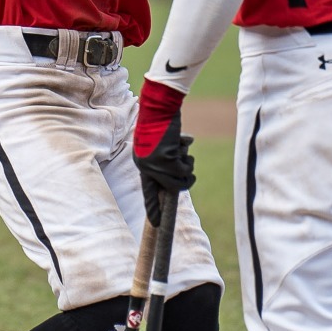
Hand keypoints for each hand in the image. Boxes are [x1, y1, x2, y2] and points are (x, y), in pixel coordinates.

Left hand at [133, 80, 193, 226]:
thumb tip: (181, 173)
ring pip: (181, 180)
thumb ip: (164, 159)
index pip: (147, 192)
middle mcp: (146, 168)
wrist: (159, 107)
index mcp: (142, 165)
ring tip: (184, 151)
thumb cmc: (160, 122)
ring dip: (188, 167)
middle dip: (184, 180)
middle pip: (171, 188)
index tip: (156, 224)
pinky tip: (183, 143)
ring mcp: (156, 165)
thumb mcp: (158, 144)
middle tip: (189, 168)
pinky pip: (185, 168)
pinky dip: (188, 158)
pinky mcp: (167, 159)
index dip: (153, 208)